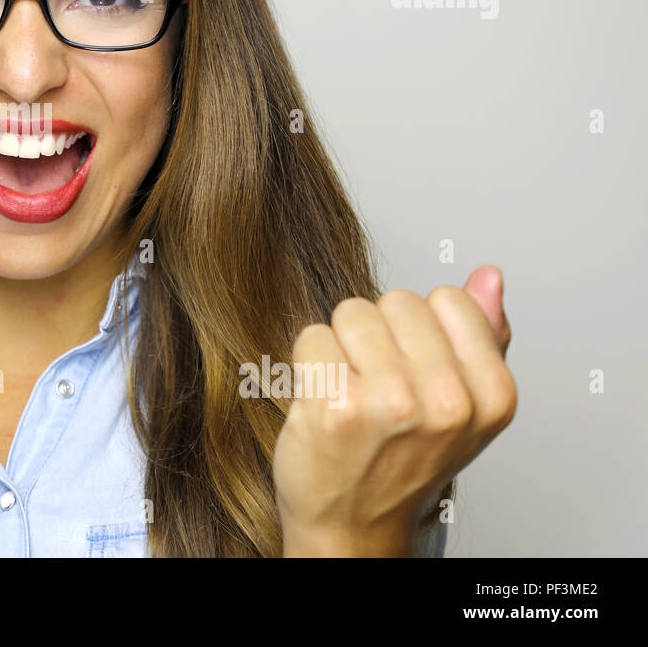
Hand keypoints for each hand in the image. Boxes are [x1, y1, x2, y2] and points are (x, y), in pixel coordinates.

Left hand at [272, 265, 515, 555]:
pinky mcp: (335, 408)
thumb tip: (489, 275)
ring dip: (342, 345)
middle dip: (379, 333)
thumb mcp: (464, 405)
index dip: (421, 328)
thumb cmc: (403, 461)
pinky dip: (309, 363)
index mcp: (491, 396)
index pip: (449, 299)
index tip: (416, 371)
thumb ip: (481, 335)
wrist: (353, 525)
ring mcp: (391, 404)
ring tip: (351, 391)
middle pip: (397, 300)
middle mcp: (448, 402)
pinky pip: (312, 336)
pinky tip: (323, 401)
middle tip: (378, 386)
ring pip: (352, 312)